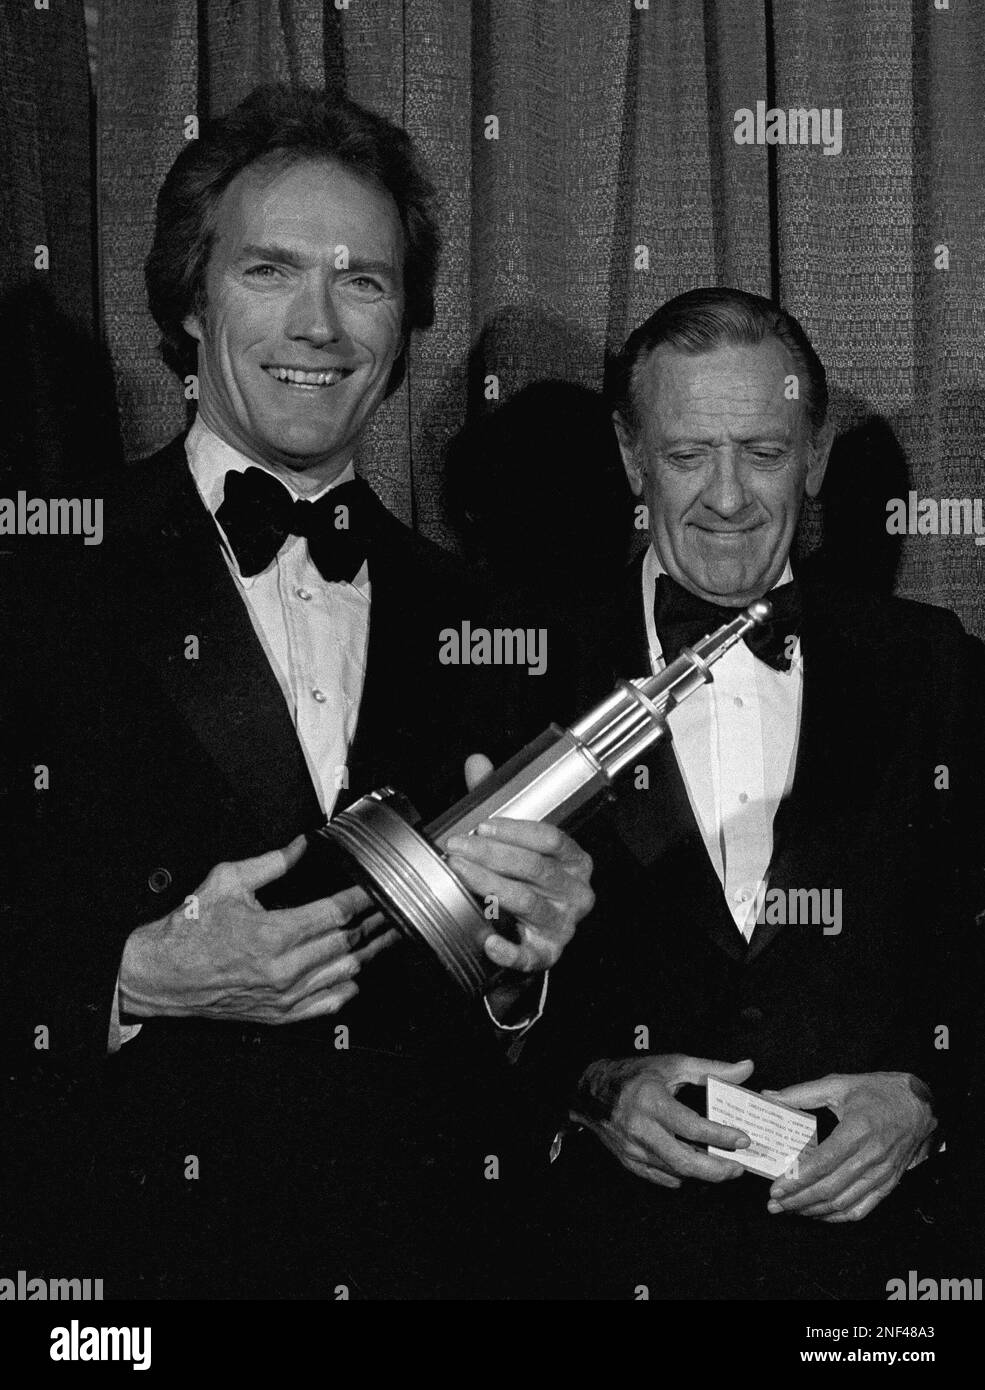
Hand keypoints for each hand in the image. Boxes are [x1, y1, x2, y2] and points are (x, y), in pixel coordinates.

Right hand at [119, 836, 398, 1024]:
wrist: (160, 975)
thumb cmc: (188, 932)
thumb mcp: (227, 881)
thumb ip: (272, 862)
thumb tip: (301, 845)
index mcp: (273, 933)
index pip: (336, 913)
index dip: (363, 898)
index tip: (377, 886)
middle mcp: (283, 968)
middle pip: (347, 942)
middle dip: (374, 922)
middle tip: (391, 907)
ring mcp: (284, 995)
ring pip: (344, 973)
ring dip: (368, 952)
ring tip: (385, 935)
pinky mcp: (279, 1014)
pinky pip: (327, 1004)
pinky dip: (347, 987)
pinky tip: (356, 973)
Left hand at [443, 753, 594, 973]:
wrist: (533, 933)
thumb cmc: (526, 879)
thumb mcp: (515, 840)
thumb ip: (496, 802)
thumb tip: (477, 762)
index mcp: (575, 861)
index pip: (551, 839)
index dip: (516, 830)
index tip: (482, 825)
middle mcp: (576, 893)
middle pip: (535, 868)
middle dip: (491, 854)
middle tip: (456, 847)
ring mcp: (563, 925)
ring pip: (526, 903)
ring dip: (489, 886)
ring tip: (459, 873)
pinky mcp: (547, 954)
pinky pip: (527, 955)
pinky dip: (507, 949)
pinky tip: (487, 939)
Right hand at [571, 1055, 753, 1186]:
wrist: (592, 1091)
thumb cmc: (636, 1075)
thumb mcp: (673, 1065)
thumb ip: (711, 1069)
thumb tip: (746, 1068)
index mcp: (652, 1101)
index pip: (692, 1127)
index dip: (721, 1136)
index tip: (743, 1140)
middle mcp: (641, 1128)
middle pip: (683, 1160)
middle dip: (716, 1169)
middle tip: (738, 1168)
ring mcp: (633, 1149)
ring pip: (674, 1171)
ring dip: (701, 1173)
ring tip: (722, 1166)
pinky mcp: (628, 1161)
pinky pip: (660, 1177)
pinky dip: (680, 1175)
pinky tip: (694, 1169)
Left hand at [763, 1072, 936, 1221]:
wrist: (918, 1105)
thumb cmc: (877, 1092)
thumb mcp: (838, 1085)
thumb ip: (801, 1093)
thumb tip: (769, 1096)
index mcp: (857, 1130)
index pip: (822, 1163)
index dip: (797, 1179)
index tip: (775, 1189)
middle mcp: (871, 1156)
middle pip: (829, 1188)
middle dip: (798, 1200)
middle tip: (774, 1205)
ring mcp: (882, 1173)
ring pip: (843, 1202)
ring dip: (814, 1211)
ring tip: (790, 1210)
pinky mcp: (888, 1183)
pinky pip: (862, 1208)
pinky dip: (838, 1216)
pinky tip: (819, 1214)